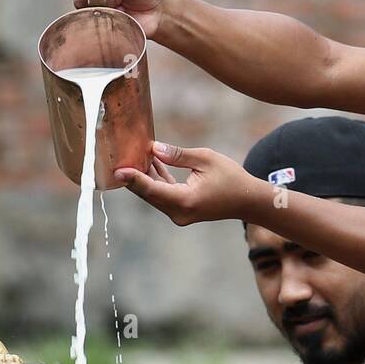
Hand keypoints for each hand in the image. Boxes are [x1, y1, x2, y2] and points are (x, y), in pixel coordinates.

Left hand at [116, 142, 260, 225]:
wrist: (247, 200)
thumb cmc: (231, 178)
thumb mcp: (205, 158)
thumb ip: (177, 155)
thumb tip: (154, 149)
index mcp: (185, 200)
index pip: (152, 189)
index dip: (133, 179)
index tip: (118, 170)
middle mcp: (179, 212)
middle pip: (148, 194)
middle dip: (133, 177)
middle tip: (117, 159)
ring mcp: (180, 214)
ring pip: (154, 195)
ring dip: (144, 177)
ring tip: (131, 156)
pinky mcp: (182, 211)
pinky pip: (163, 196)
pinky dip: (157, 180)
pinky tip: (151, 161)